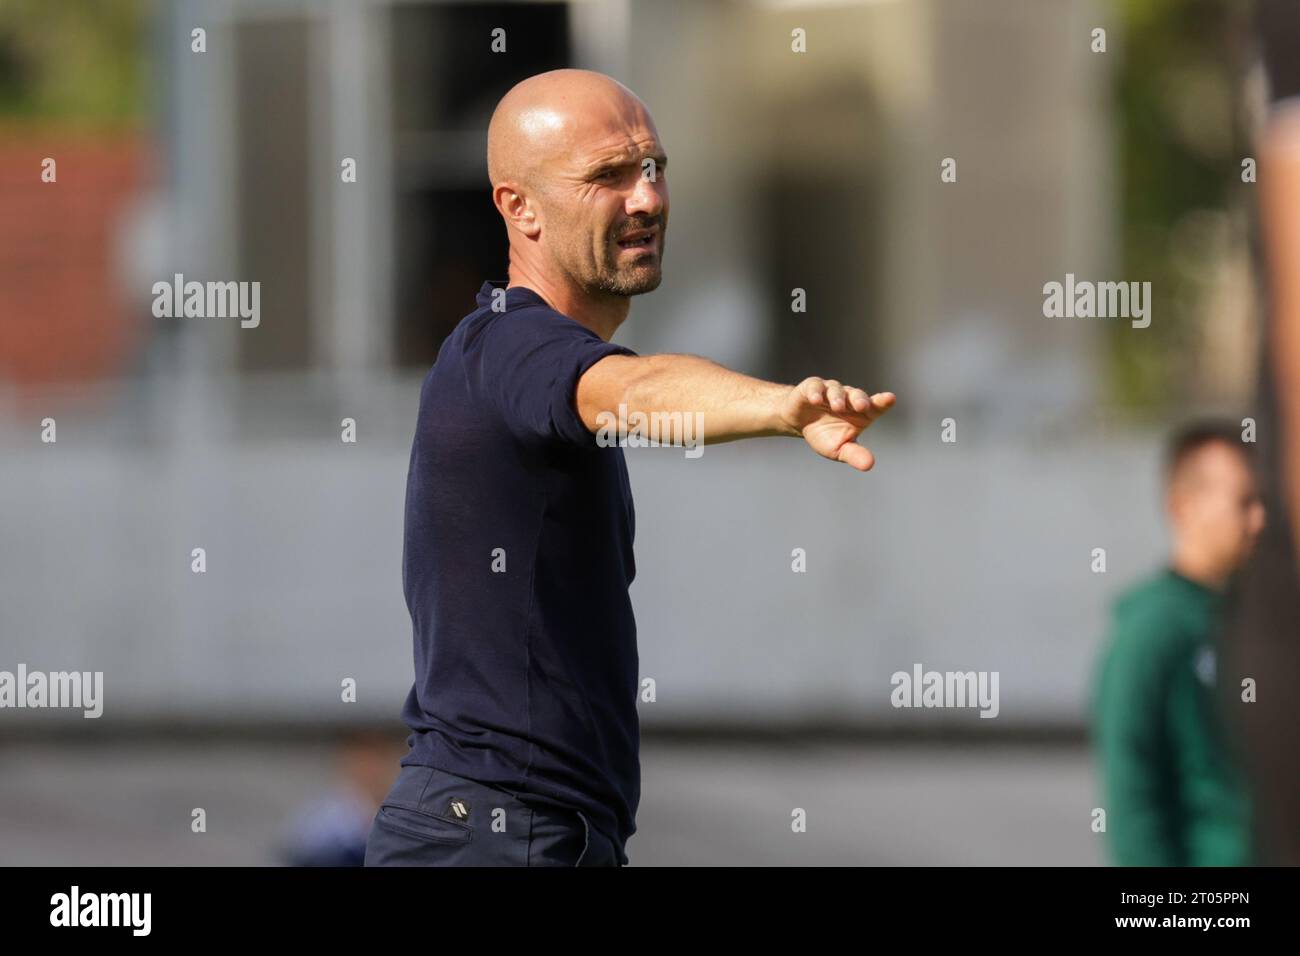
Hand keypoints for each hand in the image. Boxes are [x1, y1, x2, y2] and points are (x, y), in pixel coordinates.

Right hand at [779, 377, 895, 470]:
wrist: (799, 423)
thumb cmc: (825, 435)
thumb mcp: (839, 449)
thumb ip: (855, 455)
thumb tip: (869, 464)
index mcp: (861, 412)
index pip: (876, 405)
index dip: (883, 401)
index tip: (890, 399)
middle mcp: (848, 398)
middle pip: (857, 395)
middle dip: (860, 399)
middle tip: (862, 406)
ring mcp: (830, 390)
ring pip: (837, 389)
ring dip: (838, 397)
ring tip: (838, 406)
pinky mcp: (812, 387)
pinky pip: (815, 386)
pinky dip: (816, 392)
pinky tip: (816, 400)